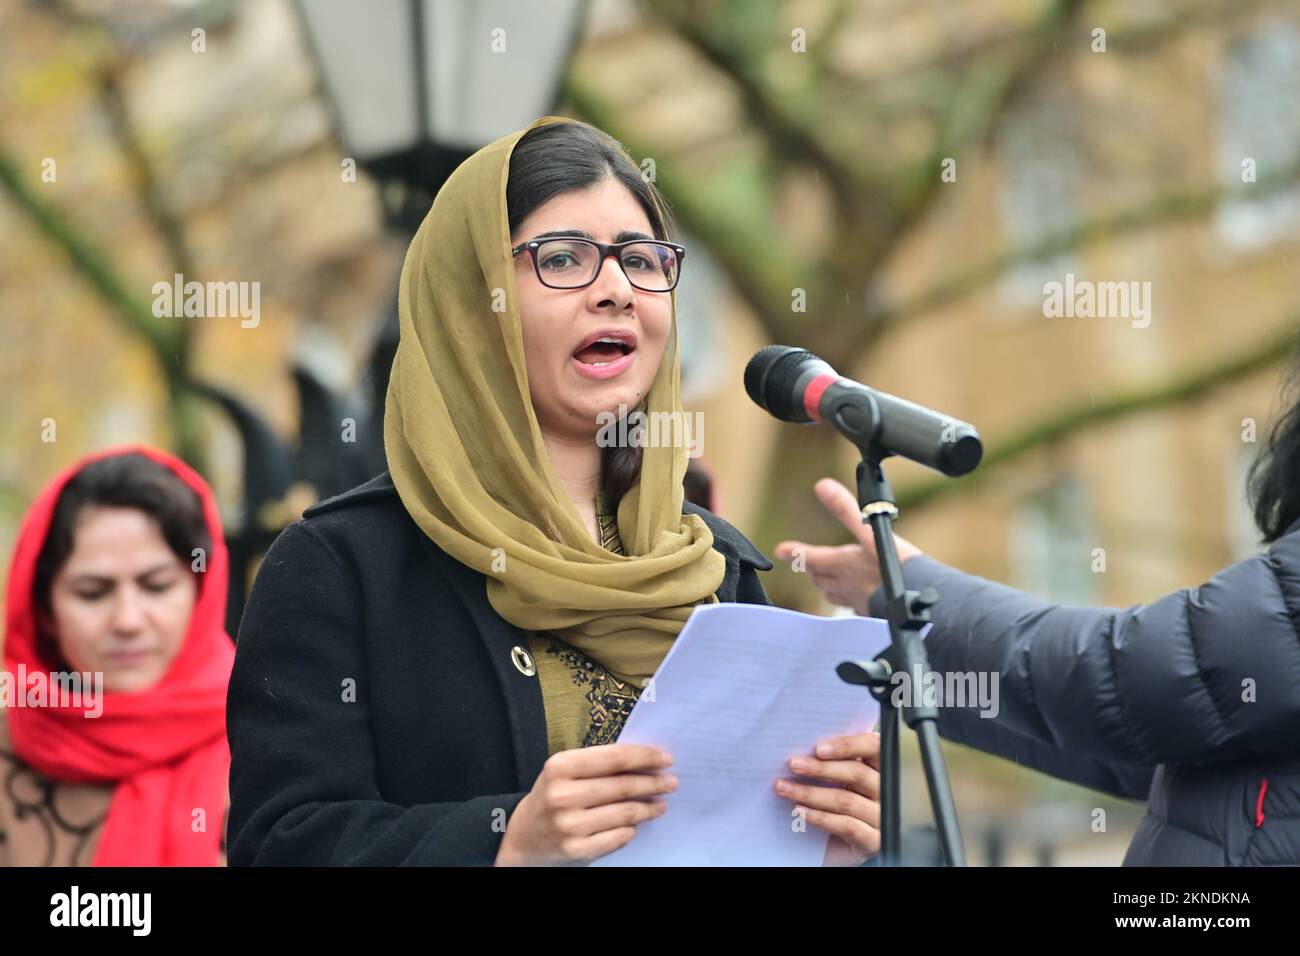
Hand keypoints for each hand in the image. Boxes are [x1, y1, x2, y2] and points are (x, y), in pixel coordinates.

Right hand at [495, 744, 675, 865]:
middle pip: (623, 786)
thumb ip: (598, 764)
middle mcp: (563, 795)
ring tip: (660, 803)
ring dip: (649, 807)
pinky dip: (632, 829)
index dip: (645, 757)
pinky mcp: (577, 850)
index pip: (615, 758)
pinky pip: (619, 837)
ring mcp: (570, 825)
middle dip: (653, 783)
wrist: (522, 839)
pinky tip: (637, 823)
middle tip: (671, 782)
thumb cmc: (551, 798)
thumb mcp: (564, 772)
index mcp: (560, 767)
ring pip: (626, 813)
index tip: (665, 759)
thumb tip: (645, 761)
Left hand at [774, 477, 923, 613]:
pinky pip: (851, 606)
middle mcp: (845, 584)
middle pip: (819, 578)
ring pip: (832, 594)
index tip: (780, 550)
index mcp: (842, 564)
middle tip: (805, 562)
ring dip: (825, 584)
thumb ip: (845, 509)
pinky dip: (846, 599)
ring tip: (823, 579)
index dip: (795, 552)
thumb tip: (823, 486)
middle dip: (811, 569)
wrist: (922, 598)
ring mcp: (857, 600)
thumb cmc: (896, 565)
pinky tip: (853, 597)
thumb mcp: (871, 531)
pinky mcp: (870, 612)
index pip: (811, 557)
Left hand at [775, 731, 882, 865]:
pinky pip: (848, 826)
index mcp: (881, 767)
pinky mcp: (875, 842)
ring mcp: (883, 818)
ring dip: (811, 793)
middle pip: (858, 773)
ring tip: (783, 788)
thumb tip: (801, 748)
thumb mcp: (836, 780)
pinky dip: (821, 817)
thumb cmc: (835, 805)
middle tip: (792, 764)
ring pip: (847, 800)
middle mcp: (887, 790)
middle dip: (820, 768)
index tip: (817, 748)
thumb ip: (830, 761)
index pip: (874, 746)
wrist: (836, 848)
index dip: (848, 745)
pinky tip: (800, 812)